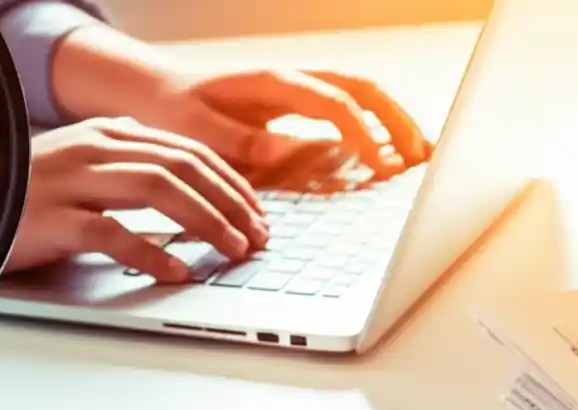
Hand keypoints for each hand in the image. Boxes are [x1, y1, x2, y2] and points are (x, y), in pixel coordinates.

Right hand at [5, 117, 266, 282]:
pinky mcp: (52, 219)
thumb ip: (131, 171)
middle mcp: (93, 149)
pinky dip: (152, 254)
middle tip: (258, 236)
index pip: (187, 150)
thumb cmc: (26, 197)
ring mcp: (72, 181)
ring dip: (207, 221)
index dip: (231, 183)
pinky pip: (112, 233)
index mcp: (107, 135)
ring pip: (159, 189)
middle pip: (182, 166)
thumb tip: (196, 197)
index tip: (258, 214)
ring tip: (234, 250)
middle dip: (231, 202)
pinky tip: (178, 273)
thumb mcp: (85, 170)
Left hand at [48, 26, 430, 185]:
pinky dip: (377, 123)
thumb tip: (283, 151)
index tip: (380, 165)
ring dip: (395, 119)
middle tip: (419, 159)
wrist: (156, 89)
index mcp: (271, 82)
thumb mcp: (194, 128)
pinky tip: (393, 150)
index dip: (362, 133)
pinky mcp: (299, 101)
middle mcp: (291, 77)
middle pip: (362, 87)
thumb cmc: (172, 109)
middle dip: (397, 120)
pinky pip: (348, 105)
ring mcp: (299, 86)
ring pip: (362, 92)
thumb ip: (237, 139)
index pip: (333, 103)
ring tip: (421, 155)